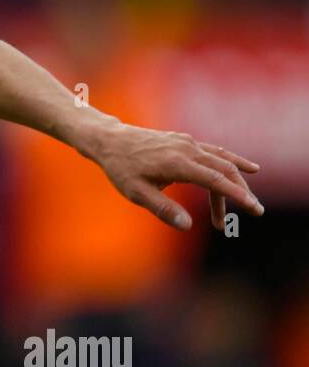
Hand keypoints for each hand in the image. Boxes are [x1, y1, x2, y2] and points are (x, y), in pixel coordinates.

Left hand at [83, 117, 262, 231]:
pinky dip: (231, 162)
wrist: (111, 141)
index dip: (237, 195)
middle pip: (224, 170)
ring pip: (222, 161)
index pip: (215, 180)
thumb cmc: (122, 169)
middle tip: (255, 212)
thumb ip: (162, 209)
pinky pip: (215, 152)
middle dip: (242, 191)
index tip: (254, 208)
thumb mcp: (136, 192)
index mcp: (177, 163)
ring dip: (235, 180)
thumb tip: (186, 226)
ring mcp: (188, 143)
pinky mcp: (185, 141)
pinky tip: (246, 169)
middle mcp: (187, 149)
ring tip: (247, 201)